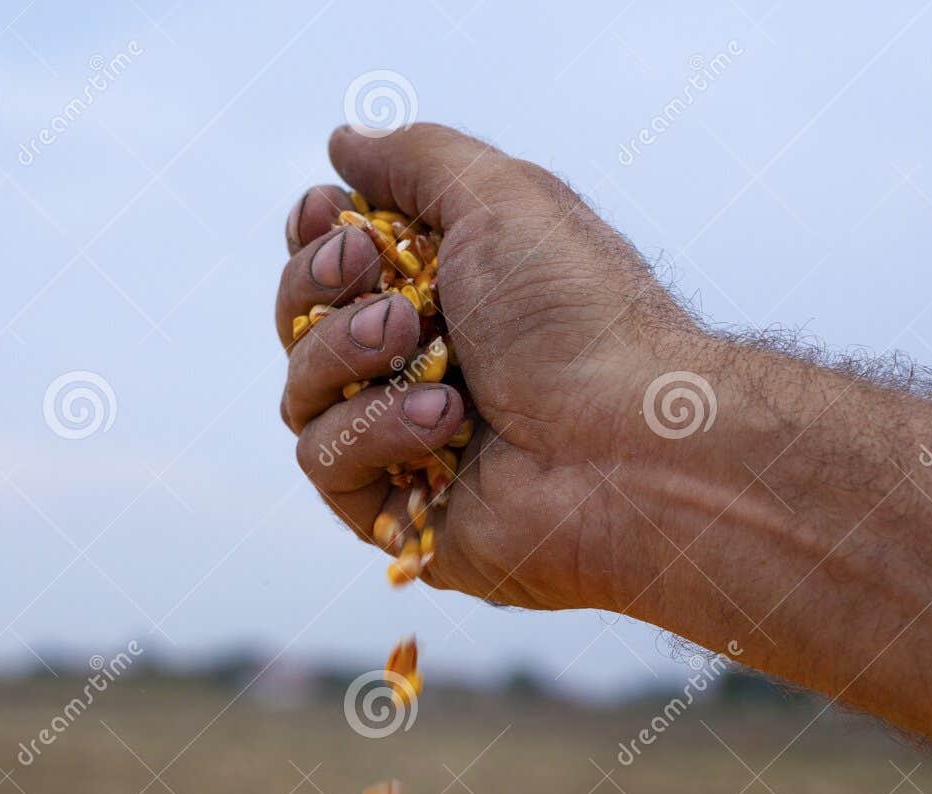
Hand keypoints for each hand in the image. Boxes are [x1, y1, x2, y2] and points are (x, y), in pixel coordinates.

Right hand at [278, 124, 704, 612]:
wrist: (630, 439)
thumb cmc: (579, 315)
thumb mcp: (501, 197)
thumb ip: (415, 158)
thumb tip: (345, 143)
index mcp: (452, 296)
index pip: (337, 266)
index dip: (318, 238)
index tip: (332, 216)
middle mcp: (426, 367)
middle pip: (303, 322)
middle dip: (321, 287)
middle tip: (372, 275)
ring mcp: (409, 443)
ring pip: (302, 393)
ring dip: (346, 356)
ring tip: (416, 343)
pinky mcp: (402, 513)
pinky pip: (326, 464)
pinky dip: (373, 432)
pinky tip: (443, 423)